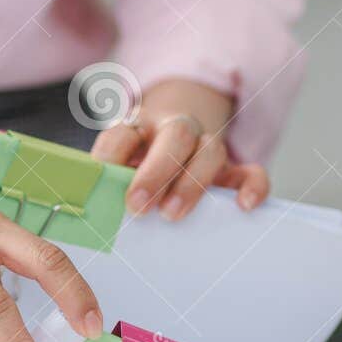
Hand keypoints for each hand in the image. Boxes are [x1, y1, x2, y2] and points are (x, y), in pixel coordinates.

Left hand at [91, 80, 268, 220]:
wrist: (177, 131)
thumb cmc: (139, 162)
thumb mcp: (118, 162)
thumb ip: (107, 180)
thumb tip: (90, 209)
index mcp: (138, 127)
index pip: (124, 132)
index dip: (111, 154)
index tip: (101, 177)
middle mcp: (175, 130)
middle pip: (174, 137)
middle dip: (155, 172)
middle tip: (137, 206)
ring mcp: (206, 147)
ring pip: (211, 150)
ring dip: (192, 183)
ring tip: (172, 214)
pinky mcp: (232, 170)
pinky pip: (250, 171)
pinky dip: (252, 186)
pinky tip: (243, 206)